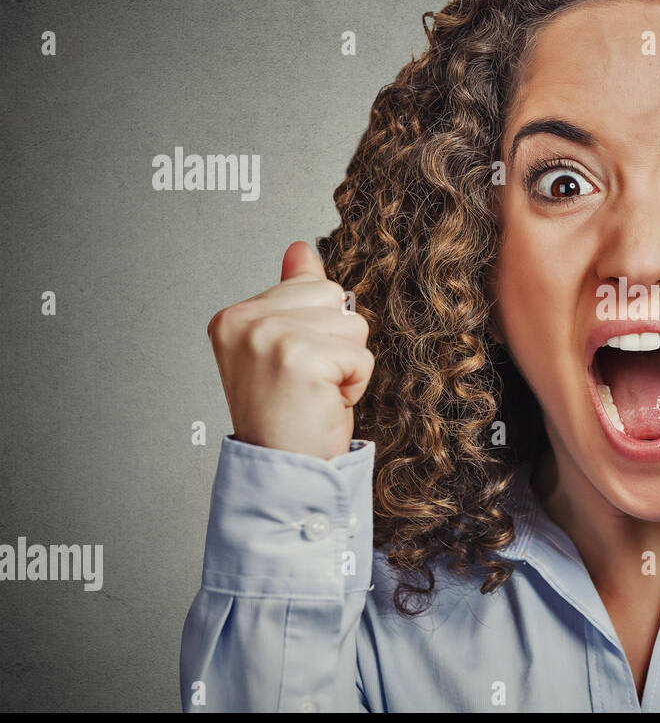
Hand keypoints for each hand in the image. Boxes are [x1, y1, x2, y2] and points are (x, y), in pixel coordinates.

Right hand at [207, 241, 373, 459]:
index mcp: (235, 316)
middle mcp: (245, 321)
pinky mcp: (299, 357)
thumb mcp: (289, 347)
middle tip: (308, 383)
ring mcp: (269, 336)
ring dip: (347, 365)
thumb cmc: (289, 416)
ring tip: (316, 392)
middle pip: (336, 298)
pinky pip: (361, 355)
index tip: (293, 368)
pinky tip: (324, 402)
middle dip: (337, 343)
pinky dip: (355, 384)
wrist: (283, 472)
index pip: (311, 285)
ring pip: (353, 325)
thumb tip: (301, 250)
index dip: (319, 331)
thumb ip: (293, 295)